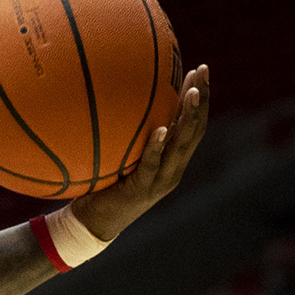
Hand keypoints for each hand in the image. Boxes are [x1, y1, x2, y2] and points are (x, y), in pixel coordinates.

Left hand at [70, 65, 209, 241]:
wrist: (91, 224)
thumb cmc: (102, 185)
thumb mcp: (119, 156)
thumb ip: (126, 134)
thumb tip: (114, 100)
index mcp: (172, 161)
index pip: (193, 125)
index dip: (201, 99)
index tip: (201, 71)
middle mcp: (173, 169)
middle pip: (195, 130)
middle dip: (201, 99)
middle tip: (203, 71)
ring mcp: (160, 180)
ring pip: (181, 145)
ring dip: (188, 117)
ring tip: (193, 92)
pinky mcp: (141, 189)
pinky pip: (151, 165)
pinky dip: (156, 147)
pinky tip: (159, 129)